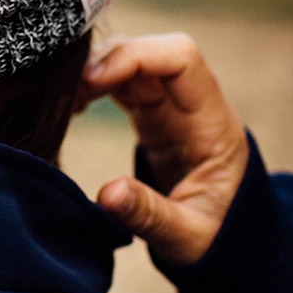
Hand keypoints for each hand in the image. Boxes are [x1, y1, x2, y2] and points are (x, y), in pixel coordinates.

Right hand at [80, 33, 247, 265]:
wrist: (232, 241)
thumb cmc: (216, 238)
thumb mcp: (187, 238)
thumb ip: (150, 215)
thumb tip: (108, 193)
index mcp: (213, 124)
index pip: (181, 58)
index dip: (135, 56)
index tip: (90, 80)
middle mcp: (194, 104)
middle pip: (151, 50)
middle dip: (106, 59)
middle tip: (64, 92)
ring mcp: (173, 106)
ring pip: (133, 61)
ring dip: (96, 69)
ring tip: (60, 99)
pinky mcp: (154, 115)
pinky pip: (123, 81)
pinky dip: (95, 83)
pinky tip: (70, 103)